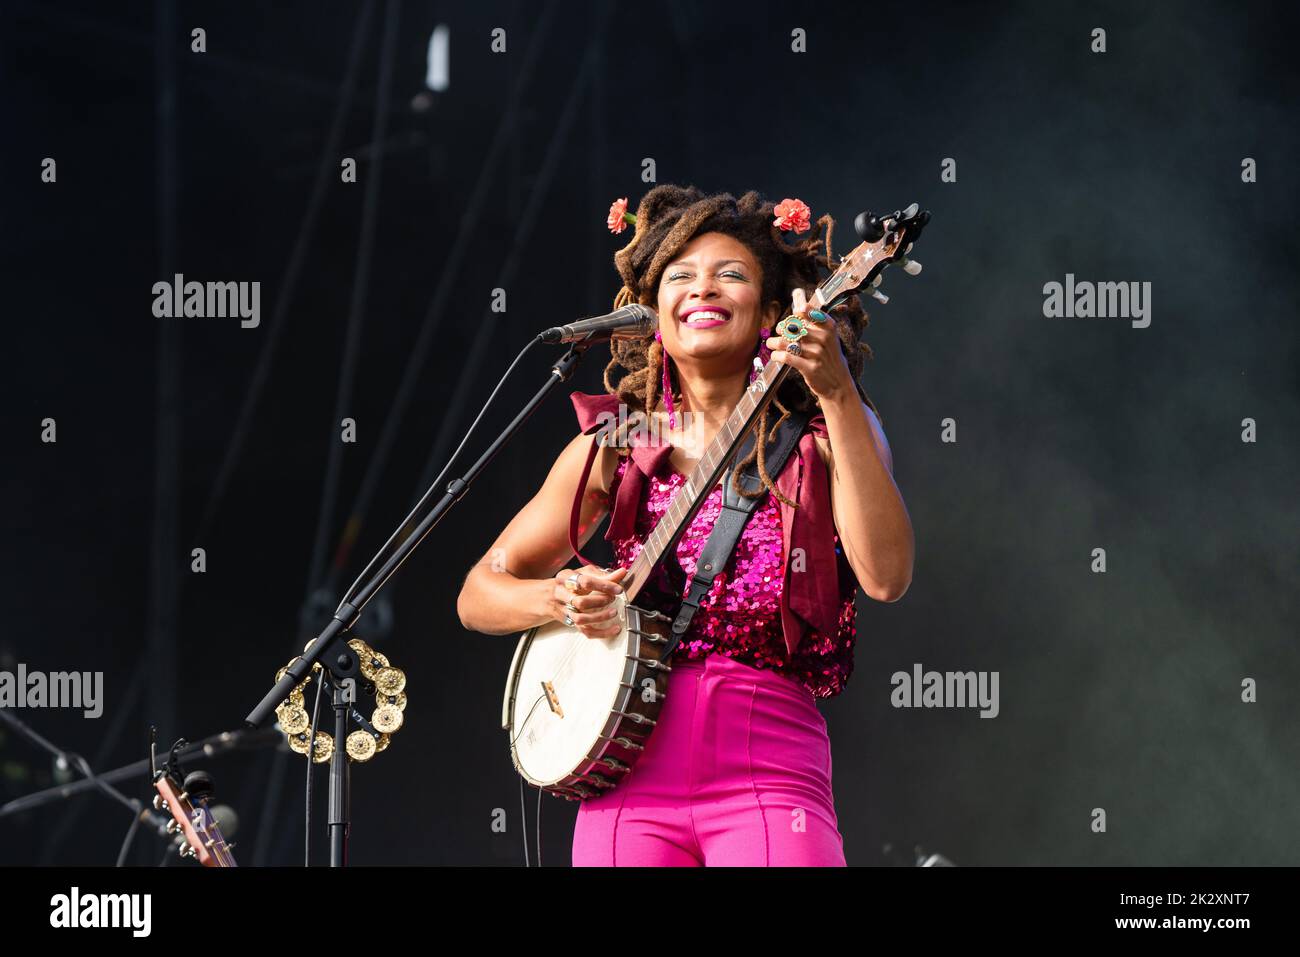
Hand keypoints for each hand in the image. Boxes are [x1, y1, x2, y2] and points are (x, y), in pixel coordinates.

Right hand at [550, 566, 627, 638]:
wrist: (546, 595)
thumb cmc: (569, 583)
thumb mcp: (582, 574)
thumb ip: (603, 575)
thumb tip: (622, 572)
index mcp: (564, 578)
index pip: (584, 582)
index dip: (603, 585)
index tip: (618, 589)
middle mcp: (560, 594)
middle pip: (580, 602)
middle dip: (600, 601)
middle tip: (612, 598)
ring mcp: (563, 610)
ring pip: (580, 618)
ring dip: (600, 617)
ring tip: (613, 612)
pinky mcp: (568, 622)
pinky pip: (584, 630)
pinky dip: (601, 632)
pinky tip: (614, 629)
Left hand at [767, 288, 856, 403]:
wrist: (838, 384)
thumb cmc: (829, 357)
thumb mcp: (828, 337)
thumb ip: (813, 319)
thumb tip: (797, 296)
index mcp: (829, 327)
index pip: (809, 312)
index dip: (798, 312)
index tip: (794, 313)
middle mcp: (824, 338)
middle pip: (793, 327)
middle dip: (781, 328)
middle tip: (778, 331)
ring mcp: (817, 353)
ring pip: (786, 342)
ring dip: (774, 342)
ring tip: (771, 343)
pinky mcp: (810, 368)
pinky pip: (787, 357)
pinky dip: (777, 355)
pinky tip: (776, 356)